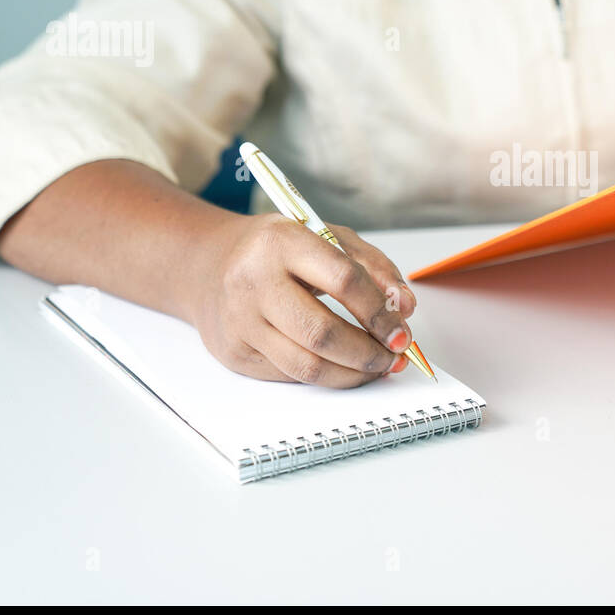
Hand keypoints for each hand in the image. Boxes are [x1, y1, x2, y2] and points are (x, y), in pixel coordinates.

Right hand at [185, 213, 417, 387]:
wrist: (209, 264)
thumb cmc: (278, 250)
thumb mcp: (328, 237)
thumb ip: (373, 267)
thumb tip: (404, 307)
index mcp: (281, 242)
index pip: (343, 281)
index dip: (380, 312)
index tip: (402, 332)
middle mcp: (253, 281)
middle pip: (323, 333)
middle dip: (369, 353)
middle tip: (393, 358)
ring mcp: (239, 321)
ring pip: (306, 366)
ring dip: (352, 374)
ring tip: (375, 368)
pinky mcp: (234, 352)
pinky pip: (290, 375)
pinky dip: (325, 376)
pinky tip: (342, 367)